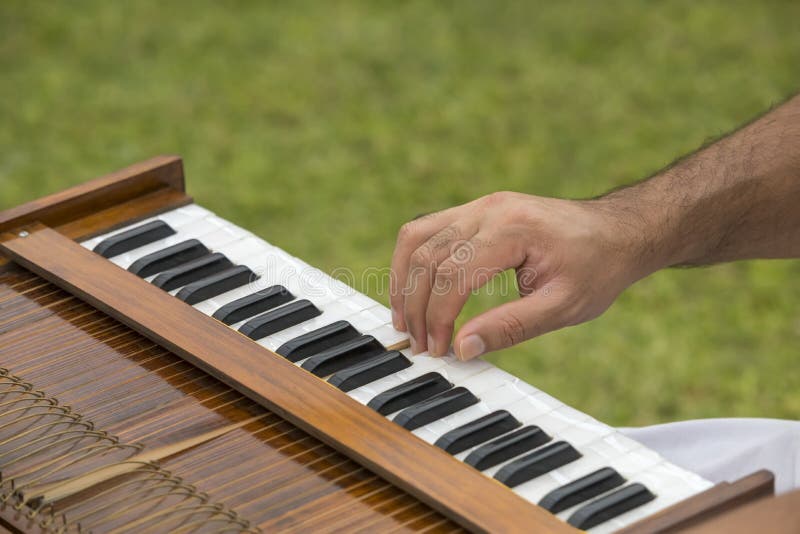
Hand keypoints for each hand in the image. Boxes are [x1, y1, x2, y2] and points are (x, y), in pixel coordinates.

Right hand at [390, 191, 652, 359]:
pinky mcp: (476, 210)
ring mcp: (480, 205)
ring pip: (416, 237)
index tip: (439, 350)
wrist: (618, 230)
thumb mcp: (563, 307)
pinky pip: (427, 229)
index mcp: (513, 229)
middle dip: (416, 305)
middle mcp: (489, 209)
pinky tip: (413, 291)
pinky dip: (412, 261)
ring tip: (404, 320)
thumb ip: (511, 327)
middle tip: (419, 345)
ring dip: (403, 281)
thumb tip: (462, 349)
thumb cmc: (597, 268)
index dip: (438, 317)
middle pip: (427, 256)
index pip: (453, 274)